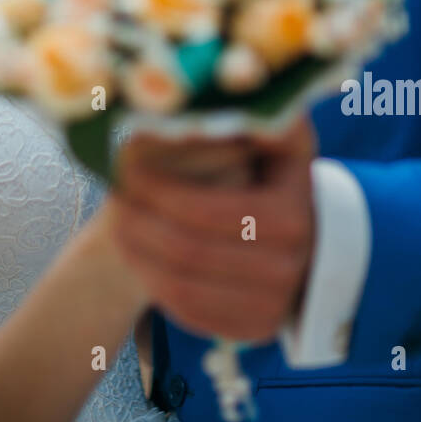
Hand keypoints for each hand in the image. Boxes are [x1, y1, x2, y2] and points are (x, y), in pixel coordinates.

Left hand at [107, 114, 316, 342]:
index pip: (207, 210)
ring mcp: (275, 305)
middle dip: (139, 221)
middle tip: (112, 194)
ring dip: (137, 253)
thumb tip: (212, 93)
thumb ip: (248, 116)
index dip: (158, 190)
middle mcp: (290, 268)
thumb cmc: (278, 168)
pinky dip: (154, 283)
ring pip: (183, 287)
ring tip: (115, 221)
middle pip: (189, 252)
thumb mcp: (276, 133)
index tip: (125, 166)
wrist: (308, 228)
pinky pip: (191, 314)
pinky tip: (136, 252)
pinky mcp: (256, 328)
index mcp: (291, 215)